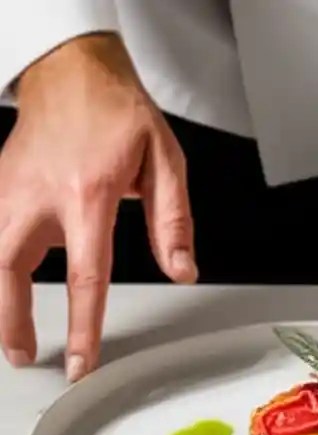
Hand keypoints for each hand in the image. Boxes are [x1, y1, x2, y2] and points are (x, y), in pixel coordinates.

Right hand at [0, 33, 193, 380]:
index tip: (81, 361)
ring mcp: (9, 189)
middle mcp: (39, 195)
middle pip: (10, 270)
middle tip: (26, 356)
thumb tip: (181, 271)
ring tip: (13, 335)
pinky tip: (5, 288)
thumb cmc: (119, 113)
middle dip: (12, 320)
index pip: (85, 275)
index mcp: (89, 195)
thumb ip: (172, 221)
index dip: (82, 326)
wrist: (72, 72)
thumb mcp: (165, 161)